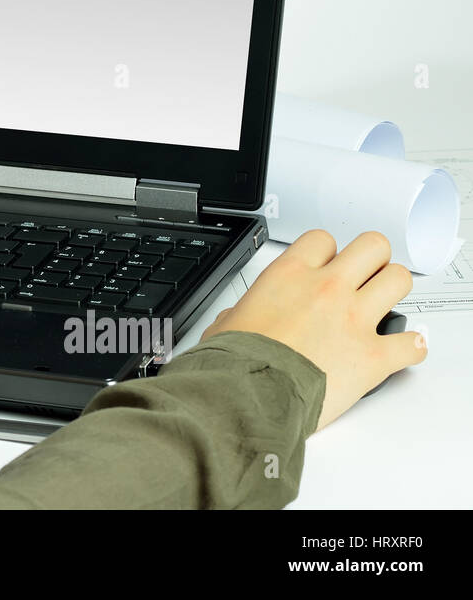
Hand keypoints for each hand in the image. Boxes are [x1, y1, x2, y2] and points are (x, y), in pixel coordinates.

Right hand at [201, 229, 426, 430]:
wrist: (250, 397)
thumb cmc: (235, 363)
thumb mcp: (224, 323)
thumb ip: (240, 313)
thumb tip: (237, 320)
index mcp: (289, 276)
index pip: (322, 240)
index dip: (326, 253)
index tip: (325, 267)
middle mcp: (328, 289)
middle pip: (372, 246)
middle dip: (372, 260)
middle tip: (365, 276)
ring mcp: (355, 319)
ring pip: (399, 279)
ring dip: (393, 291)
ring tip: (384, 305)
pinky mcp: (374, 356)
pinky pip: (412, 344)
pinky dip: (409, 348)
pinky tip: (400, 350)